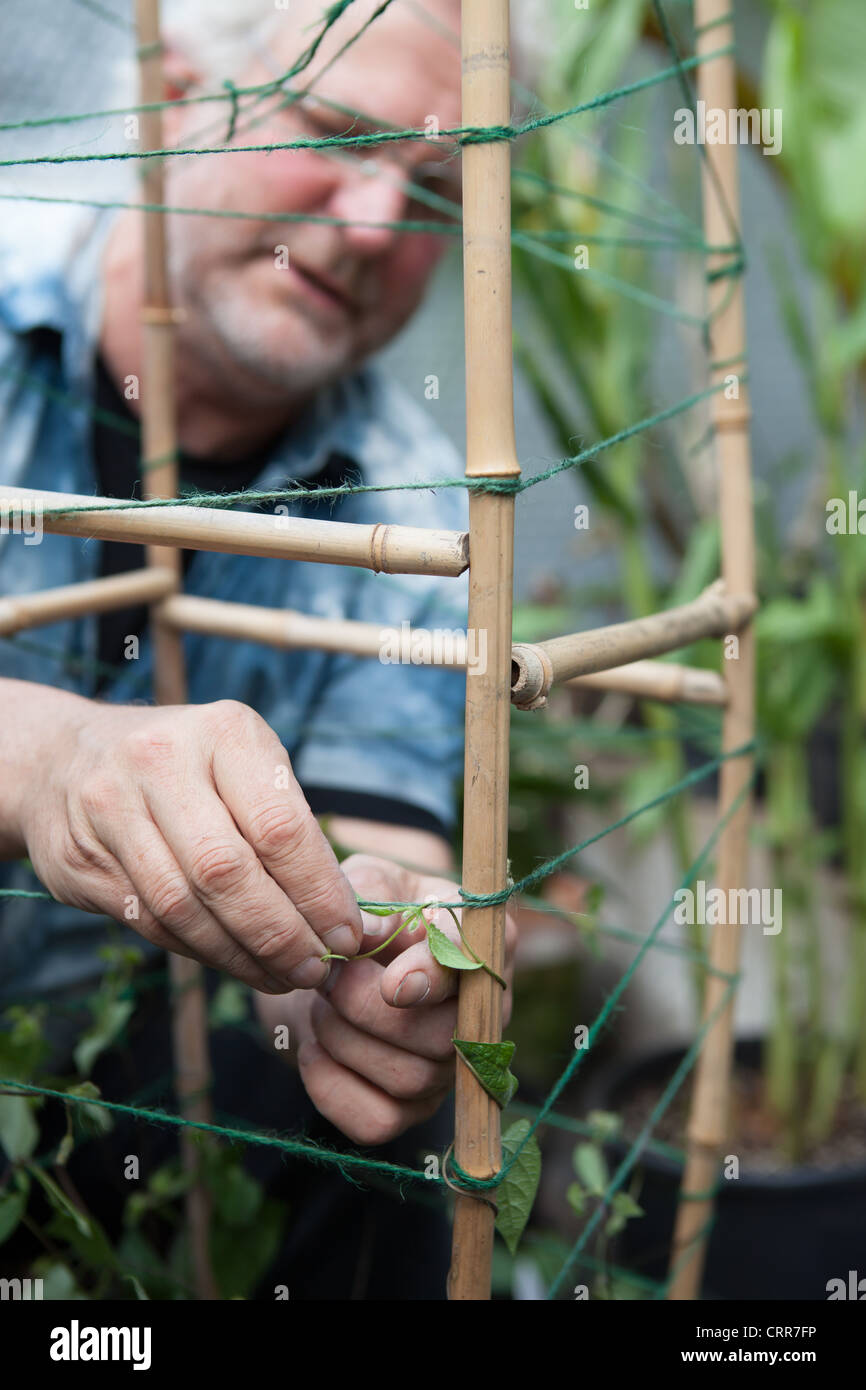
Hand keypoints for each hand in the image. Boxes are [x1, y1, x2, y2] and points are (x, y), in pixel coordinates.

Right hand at [19, 698, 362, 993]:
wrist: (62, 756)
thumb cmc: (187, 766)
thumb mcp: (242, 763)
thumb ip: (289, 825)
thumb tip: (347, 913)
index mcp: (223, 731)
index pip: (280, 827)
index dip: (319, 893)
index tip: (348, 936)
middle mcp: (160, 761)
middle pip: (227, 872)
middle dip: (281, 935)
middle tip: (317, 971)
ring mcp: (109, 808)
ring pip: (183, 906)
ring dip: (241, 955)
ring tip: (283, 977)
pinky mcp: (79, 858)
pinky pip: (149, 921)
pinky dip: (200, 952)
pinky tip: (235, 964)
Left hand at [256, 853, 516, 1145]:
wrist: (336, 963)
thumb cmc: (367, 913)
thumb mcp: (369, 881)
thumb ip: (371, 896)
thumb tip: (367, 933)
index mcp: (484, 941)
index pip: (480, 965)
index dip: (437, 978)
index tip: (392, 983)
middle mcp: (481, 1012)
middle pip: (442, 1038)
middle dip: (368, 1009)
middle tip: (329, 976)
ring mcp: (450, 1067)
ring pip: (408, 1078)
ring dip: (343, 1038)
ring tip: (322, 1003)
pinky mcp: (412, 1108)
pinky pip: (377, 1121)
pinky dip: (330, 1086)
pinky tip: (314, 1048)